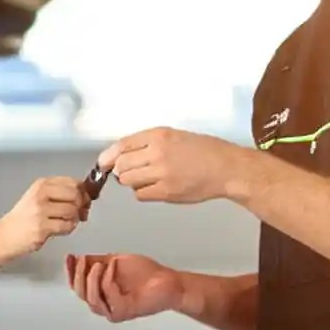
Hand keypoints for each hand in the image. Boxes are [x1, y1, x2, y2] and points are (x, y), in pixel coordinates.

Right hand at [0, 177, 88, 260]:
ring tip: (65, 222)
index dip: (83, 192)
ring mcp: (40, 211)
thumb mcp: (39, 197)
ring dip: (74, 219)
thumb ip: (61, 193)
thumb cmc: (24, 218)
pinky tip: (59, 229)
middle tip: (78, 212)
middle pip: (75, 195)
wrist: (5, 236)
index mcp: (41, 184)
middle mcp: (40, 195)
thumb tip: (87, 196)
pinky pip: (67, 226)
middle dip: (81, 205)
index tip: (84, 199)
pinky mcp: (42, 228)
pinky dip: (68, 229)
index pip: (72, 182)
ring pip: (72, 211)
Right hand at [65, 253, 184, 322]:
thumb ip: (96, 261)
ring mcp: (114, 310)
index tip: (69, 258)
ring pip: (92, 298)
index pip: (78, 286)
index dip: (71, 272)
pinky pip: (109, 296)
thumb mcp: (115, 262)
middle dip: (78, 275)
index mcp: (101, 293)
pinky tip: (113, 266)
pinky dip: (108, 279)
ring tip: (100, 264)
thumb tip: (77, 258)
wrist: (168, 281)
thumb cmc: (147, 274)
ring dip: (92, 279)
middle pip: (81, 294)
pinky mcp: (124, 311)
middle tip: (83, 261)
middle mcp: (105, 303)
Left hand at [98, 127, 242, 203]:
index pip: (122, 145)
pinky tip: (156, 188)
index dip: (108, 156)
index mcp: (159, 135)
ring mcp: (161, 173)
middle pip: (121, 166)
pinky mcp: (166, 192)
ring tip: (148, 179)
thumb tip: (122, 155)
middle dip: (121, 171)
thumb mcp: (174, 136)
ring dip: (132, 182)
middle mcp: (157, 152)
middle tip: (131, 172)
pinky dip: (143, 192)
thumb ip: (149, 143)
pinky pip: (141, 195)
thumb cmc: (204, 150)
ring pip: (128, 181)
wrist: (226, 168)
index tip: (103, 163)